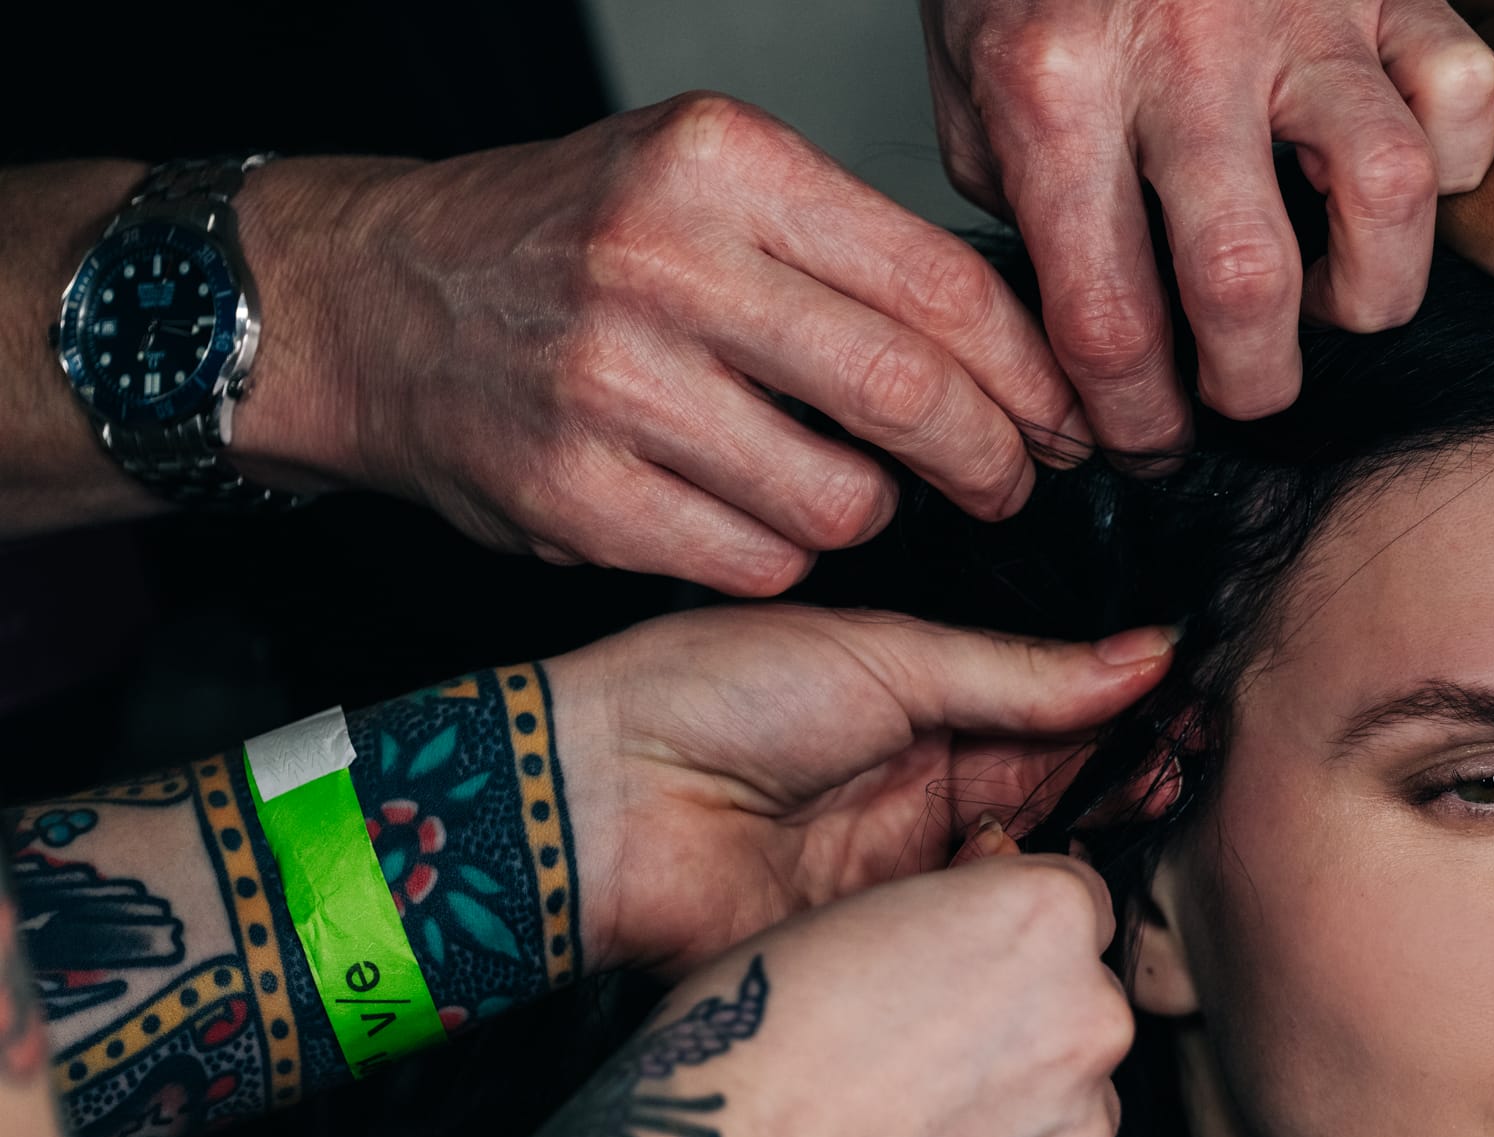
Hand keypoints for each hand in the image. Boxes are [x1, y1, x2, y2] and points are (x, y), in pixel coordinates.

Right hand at [229, 99, 1091, 594]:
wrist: (373, 300)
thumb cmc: (563, 244)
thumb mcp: (706, 184)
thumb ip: (847, 250)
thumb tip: (1019, 345)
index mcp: (722, 165)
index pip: (943, 287)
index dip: (1032, 376)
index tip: (1068, 420)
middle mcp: (667, 263)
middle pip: (911, 396)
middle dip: (992, 462)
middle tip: (1009, 484)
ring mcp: (615, 385)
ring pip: (843, 503)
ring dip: (870, 515)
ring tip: (841, 488)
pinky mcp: (581, 495)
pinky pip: (758, 563)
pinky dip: (780, 559)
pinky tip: (751, 516)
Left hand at [547, 603, 1176, 978]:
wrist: (602, 801)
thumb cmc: (718, 696)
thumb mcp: (887, 659)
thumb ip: (1022, 676)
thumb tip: (1147, 654)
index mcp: (925, 716)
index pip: (1054, 725)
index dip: (1122, 727)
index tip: (1188, 728)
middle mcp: (925, 802)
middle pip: (1055, 803)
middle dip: (1118, 792)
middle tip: (1177, 780)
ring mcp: (907, 880)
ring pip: (1024, 876)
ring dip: (1071, 855)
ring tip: (1119, 826)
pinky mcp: (885, 951)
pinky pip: (971, 943)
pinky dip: (1007, 920)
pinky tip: (1036, 890)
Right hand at [690, 845, 1135, 1136]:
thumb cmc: (752, 1027)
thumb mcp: (853, 910)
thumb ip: (951, 914)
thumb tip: (983, 921)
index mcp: (1047, 920)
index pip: (1078, 911)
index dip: (1011, 940)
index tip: (961, 970)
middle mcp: (1089, 1024)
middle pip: (1084, 1020)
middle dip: (1024, 1036)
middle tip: (921, 1065)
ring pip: (1075, 1123)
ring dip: (1019, 1130)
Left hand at [921, 0, 1493, 448]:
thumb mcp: (973, 91)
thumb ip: (1027, 220)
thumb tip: (1080, 366)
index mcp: (1056, 88)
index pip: (1107, 321)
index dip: (1135, 420)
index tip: (1148, 442)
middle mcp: (1183, 52)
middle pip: (1249, 285)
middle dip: (1250, 384)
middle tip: (1238, 388)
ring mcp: (1298, 11)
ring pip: (1388, 193)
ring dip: (1367, 288)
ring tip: (1329, 297)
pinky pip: (1461, 94)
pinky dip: (1452, 161)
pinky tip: (1390, 182)